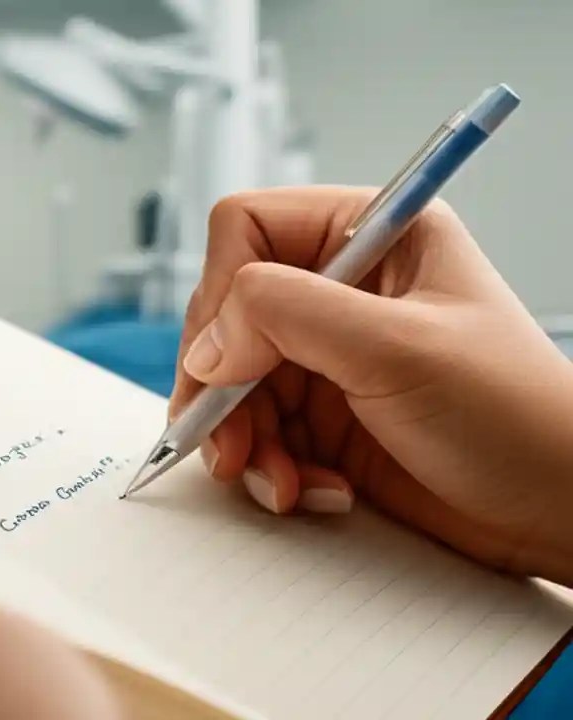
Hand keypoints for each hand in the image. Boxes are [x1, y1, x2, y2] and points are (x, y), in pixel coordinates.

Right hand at [173, 186, 572, 585]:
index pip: (248, 230)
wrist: (559, 511)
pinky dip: (270, 466)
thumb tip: (204, 343)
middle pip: (227, 316)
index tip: (224, 364)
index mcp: (373, 235)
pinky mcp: (328, 416)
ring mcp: (332, 355)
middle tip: (227, 440)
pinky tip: (312, 489)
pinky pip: (259, 431)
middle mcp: (345, 289)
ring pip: (232, 381)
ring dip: (244, 438)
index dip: (222, 295)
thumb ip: (287, 317)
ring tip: (279, 480)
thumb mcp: (398, 349)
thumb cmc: (516, 417)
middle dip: (223, 386)